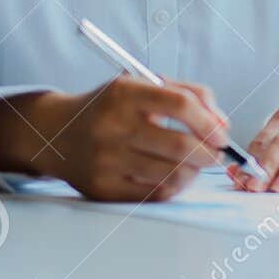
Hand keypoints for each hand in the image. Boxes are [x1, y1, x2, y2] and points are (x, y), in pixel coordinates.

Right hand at [0, 75, 229, 201]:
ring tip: (196, 164)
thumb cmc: (110, 107)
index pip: (180, 105)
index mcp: (124, 93)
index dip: (210, 121)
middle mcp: (112, 127)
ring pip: (171, 175)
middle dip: (210, 153)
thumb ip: (188, 93)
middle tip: (216, 154)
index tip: (222, 133)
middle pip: (180, 146)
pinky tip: (175, 176)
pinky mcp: (102, 188)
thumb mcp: (142, 84)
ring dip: (195, 171)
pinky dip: (175, 186)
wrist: (56, 133)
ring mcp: (105, 161)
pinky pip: (155, 194)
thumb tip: (223, 124)